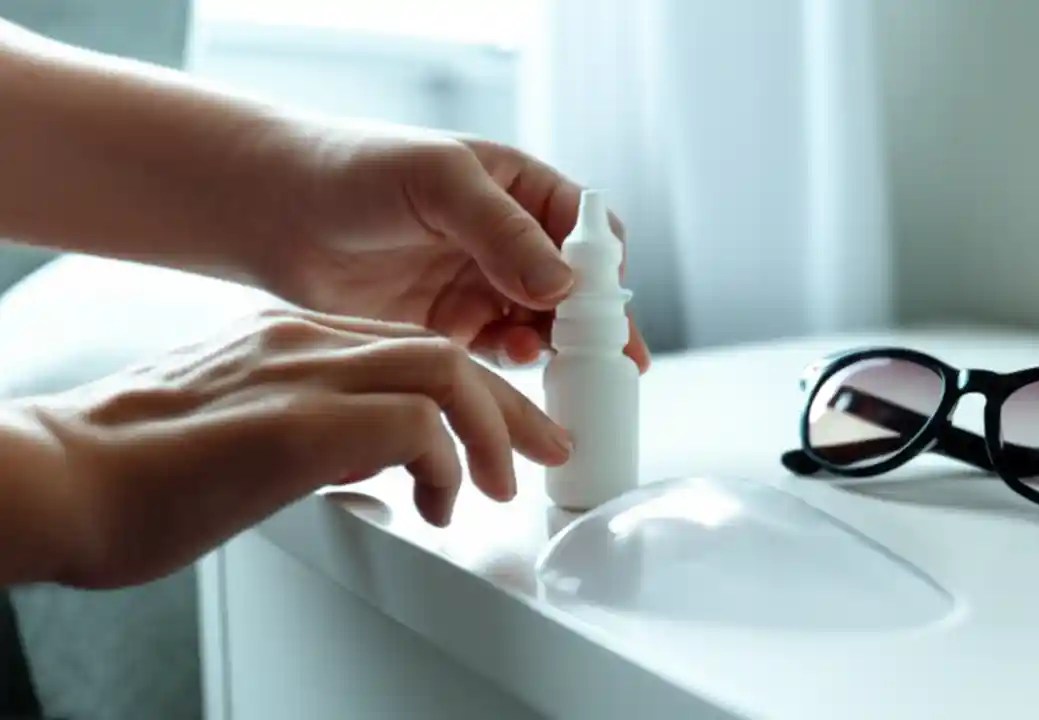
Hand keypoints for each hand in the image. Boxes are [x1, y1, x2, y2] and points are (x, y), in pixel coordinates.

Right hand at [22, 309, 570, 588]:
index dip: (467, 387)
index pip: (406, 345)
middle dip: (506, 404)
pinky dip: (446, 463)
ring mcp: (302, 374)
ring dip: (489, 431)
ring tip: (501, 487)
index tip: (501, 428)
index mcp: (286, 339)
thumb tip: (361, 468)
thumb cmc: (128, 472)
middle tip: (544, 448)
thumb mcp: (236, 433)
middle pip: (442, 349)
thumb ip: (304, 433)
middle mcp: (301, 342)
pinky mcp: (299, 423)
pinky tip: (438, 504)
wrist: (54, 479)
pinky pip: (416, 422)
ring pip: (444, 372)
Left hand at [262, 125, 650, 369]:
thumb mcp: (438, 182)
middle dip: (591, 324)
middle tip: (604, 360)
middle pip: (574, 289)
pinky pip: (498, 353)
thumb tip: (563, 285)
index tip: (608, 309)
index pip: (588, 233)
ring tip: (544, 354)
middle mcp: (508, 241)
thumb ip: (504, 231)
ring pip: (542, 327)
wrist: (274, 211)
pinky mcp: (449, 328)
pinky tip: (512, 361)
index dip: (605, 271)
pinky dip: (514, 364)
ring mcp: (479, 286)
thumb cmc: (352, 170)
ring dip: (555, 346)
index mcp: (519, 190)